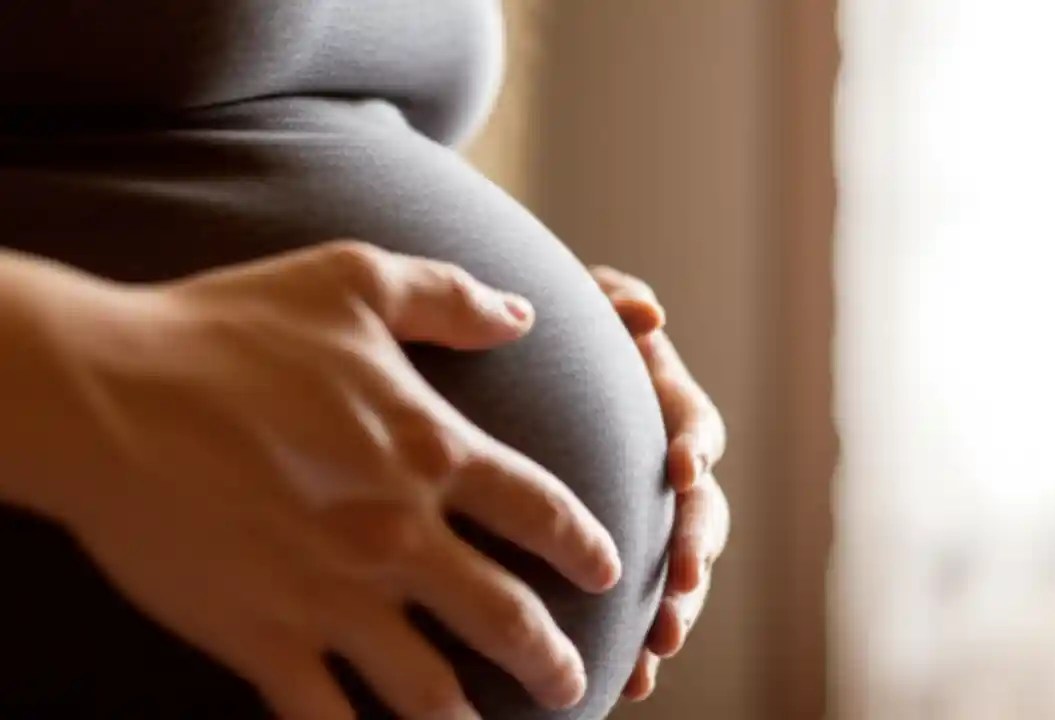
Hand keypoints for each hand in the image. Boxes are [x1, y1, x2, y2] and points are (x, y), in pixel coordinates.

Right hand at [10, 242, 621, 719]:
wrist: (108, 392)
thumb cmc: (229, 327)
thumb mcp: (355, 280)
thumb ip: (450, 297)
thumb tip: (524, 313)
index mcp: (430, 451)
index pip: (540, 511)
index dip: (584, 545)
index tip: (608, 571)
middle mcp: (397, 534)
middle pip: (504, 616)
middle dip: (550, 656)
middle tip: (573, 679)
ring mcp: (333, 595)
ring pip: (428, 686)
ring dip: (469, 719)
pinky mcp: (262, 637)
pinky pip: (325, 719)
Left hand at [590, 266, 729, 700]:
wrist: (511, 380)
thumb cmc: (551, 334)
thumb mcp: (578, 304)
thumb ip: (612, 299)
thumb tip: (650, 316)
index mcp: (665, 408)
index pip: (696, 429)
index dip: (695, 448)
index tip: (681, 469)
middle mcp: (665, 467)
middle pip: (701, 513)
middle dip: (694, 552)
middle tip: (679, 586)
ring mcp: (645, 516)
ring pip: (675, 568)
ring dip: (675, 609)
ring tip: (658, 649)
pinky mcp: (613, 555)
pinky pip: (635, 601)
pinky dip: (637, 640)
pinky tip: (626, 680)